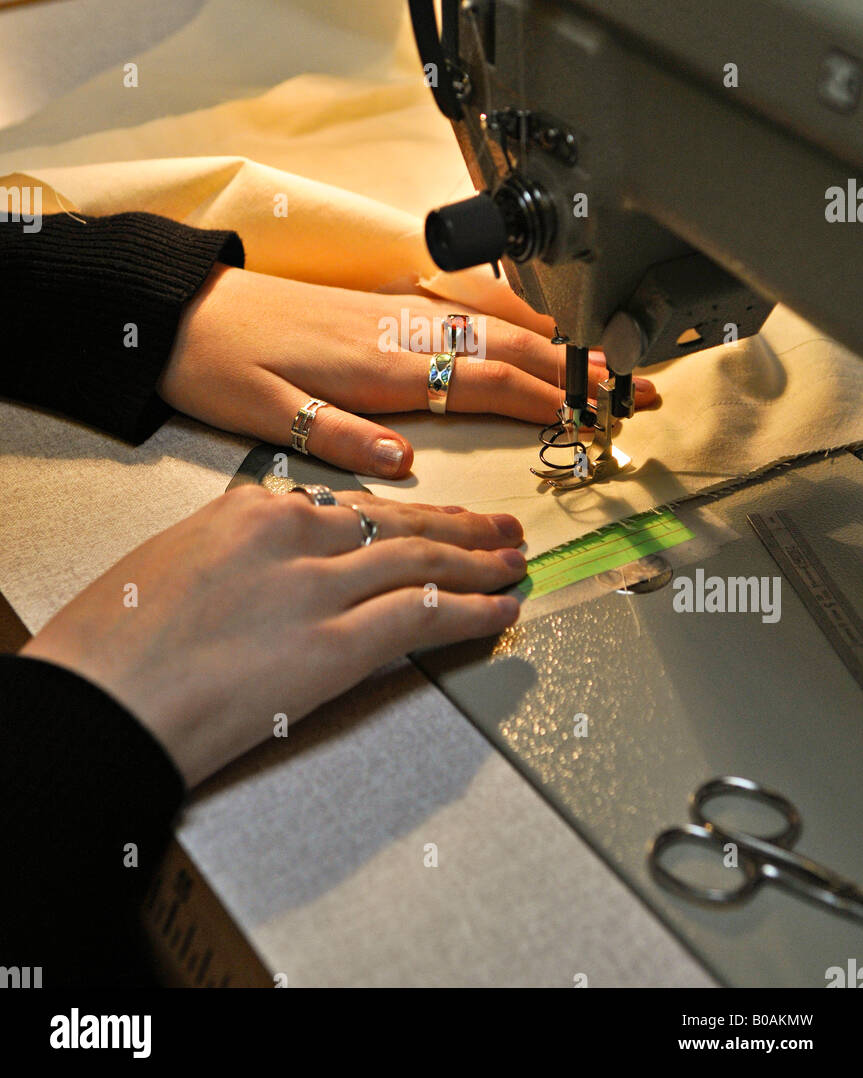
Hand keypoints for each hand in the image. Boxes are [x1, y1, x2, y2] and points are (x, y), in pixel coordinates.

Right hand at [20, 486, 524, 786]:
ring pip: (422, 561)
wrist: (96, 701)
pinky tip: (501, 607)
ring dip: (480, 562)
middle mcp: (292, 535)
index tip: (436, 516)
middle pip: (399, 524)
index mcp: (250, 509)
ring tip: (515, 561)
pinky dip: (473, 609)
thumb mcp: (176, 564)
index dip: (408, 512)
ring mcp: (316, 588)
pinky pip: (423, 615)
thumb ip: (240, 555)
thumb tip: (281, 568)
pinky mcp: (333, 647)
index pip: (351, 505)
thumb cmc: (114, 645)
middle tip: (501, 526)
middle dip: (461, 526)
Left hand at [157, 266, 658, 478]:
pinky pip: (456, 303)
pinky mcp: (376, 304)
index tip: (600, 413)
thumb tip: (404, 462)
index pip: (483, 386)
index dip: (548, 400)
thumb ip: (339, 437)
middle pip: (505, 353)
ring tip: (601, 363)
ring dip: (552, 346)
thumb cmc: (214, 364)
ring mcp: (390, 313)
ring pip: (489, 326)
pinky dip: (502, 310)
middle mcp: (394, 334)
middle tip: (632, 389)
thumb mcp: (263, 415)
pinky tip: (525, 318)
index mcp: (377, 369)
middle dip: (575, 373)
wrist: (178, 308)